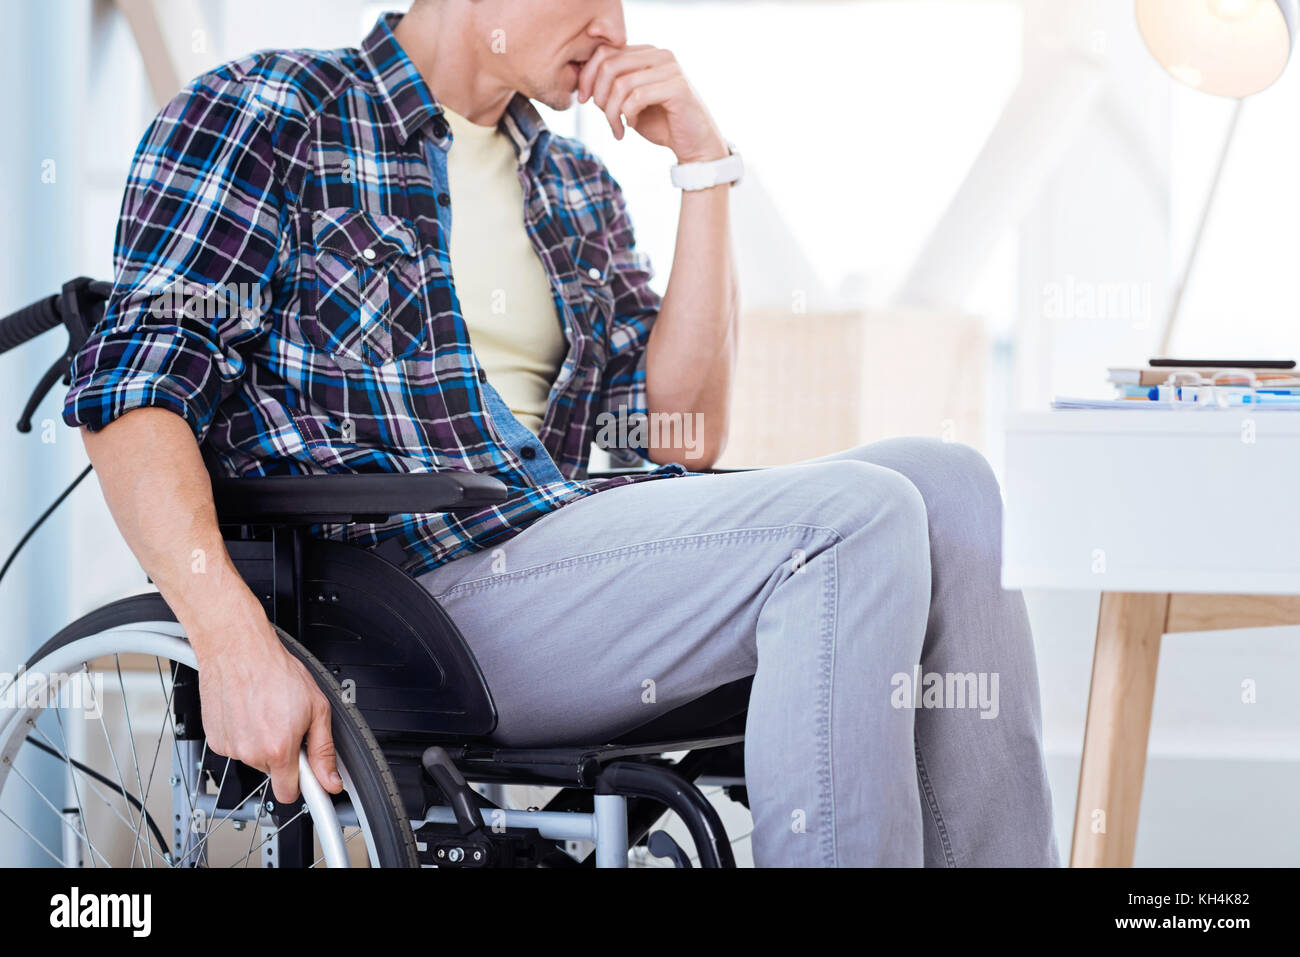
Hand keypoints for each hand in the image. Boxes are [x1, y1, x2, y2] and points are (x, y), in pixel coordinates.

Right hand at [190, 598, 341, 804]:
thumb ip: (324, 750)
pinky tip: (249, 712)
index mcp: (278, 749)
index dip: (302, 785)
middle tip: (288, 724)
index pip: (289, 794)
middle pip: (274, 772)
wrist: (237, 650)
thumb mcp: (317, 708)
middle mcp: (251, 753)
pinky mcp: (215, 740)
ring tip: (267, 711)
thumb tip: (331, 781)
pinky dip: (244, 735)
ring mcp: (230, 747)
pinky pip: (237, 747)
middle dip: (284, 754)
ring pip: (255, 759)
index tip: (310, 781)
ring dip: (263, 742)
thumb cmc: (276, 672)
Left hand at [577, 45, 727, 163]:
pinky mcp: (677, 87)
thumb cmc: (662, 124)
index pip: (605, 52)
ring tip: (617, 128)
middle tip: (605, 117)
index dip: (587, 76)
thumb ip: (612, 87)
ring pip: (621, 83)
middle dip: (599, 95)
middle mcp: (659, 55)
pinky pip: (637, 96)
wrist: (694, 144)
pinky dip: (628, 115)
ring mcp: (671, 68)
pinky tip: (632, 126)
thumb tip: (583, 82)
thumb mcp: (629, 102)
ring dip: (613, 111)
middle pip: (610, 65)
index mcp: (647, 53)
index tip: (583, 100)